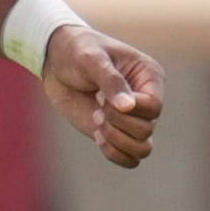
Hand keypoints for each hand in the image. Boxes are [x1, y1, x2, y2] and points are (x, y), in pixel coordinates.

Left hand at [42, 26, 163, 169]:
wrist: (56, 62)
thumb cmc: (76, 51)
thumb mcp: (92, 58)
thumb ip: (111, 81)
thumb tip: (128, 107)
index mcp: (149, 77)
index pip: (153, 107)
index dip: (130, 109)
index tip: (103, 96)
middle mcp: (145, 100)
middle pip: (146, 129)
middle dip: (117, 122)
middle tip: (97, 105)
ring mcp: (133, 119)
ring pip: (142, 149)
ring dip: (116, 140)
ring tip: (97, 120)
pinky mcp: (118, 133)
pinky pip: (129, 159)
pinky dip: (113, 153)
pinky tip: (97, 134)